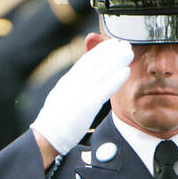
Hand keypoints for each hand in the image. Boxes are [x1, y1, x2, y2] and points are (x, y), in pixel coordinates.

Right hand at [31, 38, 133, 157]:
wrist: (47, 134)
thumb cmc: (54, 121)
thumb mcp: (60, 97)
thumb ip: (71, 87)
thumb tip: (79, 81)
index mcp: (68, 81)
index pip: (86, 61)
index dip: (100, 51)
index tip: (111, 44)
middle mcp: (74, 83)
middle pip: (96, 62)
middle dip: (111, 51)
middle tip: (125, 44)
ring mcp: (81, 92)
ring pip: (102, 71)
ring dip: (117, 60)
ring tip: (130, 53)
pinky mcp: (88, 104)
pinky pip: (105, 88)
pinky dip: (116, 78)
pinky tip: (127, 71)